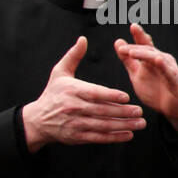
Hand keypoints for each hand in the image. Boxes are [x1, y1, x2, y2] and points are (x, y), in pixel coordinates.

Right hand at [22, 37, 146, 151]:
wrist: (38, 120)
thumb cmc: (53, 93)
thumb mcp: (59, 73)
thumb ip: (73, 56)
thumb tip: (83, 39)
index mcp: (72, 90)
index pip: (94, 93)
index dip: (110, 96)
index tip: (127, 97)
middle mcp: (74, 107)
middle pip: (102, 111)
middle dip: (123, 112)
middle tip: (140, 111)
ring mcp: (76, 123)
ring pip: (103, 125)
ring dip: (123, 125)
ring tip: (140, 123)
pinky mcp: (78, 136)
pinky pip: (99, 137)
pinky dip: (114, 137)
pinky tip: (129, 134)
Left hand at [114, 24, 177, 135]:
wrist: (174, 109)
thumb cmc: (157, 91)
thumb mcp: (137, 75)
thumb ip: (128, 60)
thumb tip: (118, 42)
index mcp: (152, 59)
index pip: (144, 45)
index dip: (139, 35)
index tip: (133, 26)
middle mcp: (162, 61)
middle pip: (149, 50)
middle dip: (136, 47)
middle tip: (122, 48)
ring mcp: (170, 70)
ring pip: (157, 58)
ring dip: (145, 54)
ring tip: (132, 52)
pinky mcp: (177, 81)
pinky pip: (170, 72)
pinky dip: (164, 65)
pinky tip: (158, 60)